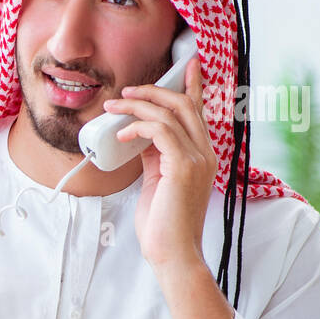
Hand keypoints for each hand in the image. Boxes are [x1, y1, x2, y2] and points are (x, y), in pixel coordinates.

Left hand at [103, 55, 217, 272]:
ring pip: (171, 114)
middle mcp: (205, 153)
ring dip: (138, 106)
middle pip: (185, 105)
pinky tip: (121, 134)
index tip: (185, 65)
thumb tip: (139, 134)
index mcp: (202, 155)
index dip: (192, 86)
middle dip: (154, 91)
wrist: (173, 253)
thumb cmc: (163, 223)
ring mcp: (197, 159)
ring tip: (114, 107)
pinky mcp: (183, 167)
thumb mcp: (157, 180)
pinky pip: (161, 132)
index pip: (198, 112)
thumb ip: (154, 155)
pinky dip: (138, 127)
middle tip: (127, 91)